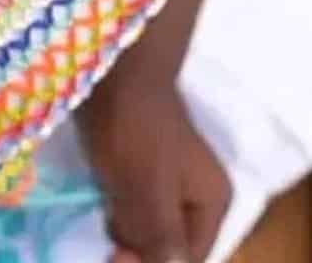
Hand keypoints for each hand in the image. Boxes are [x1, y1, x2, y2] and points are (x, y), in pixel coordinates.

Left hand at [76, 85, 230, 262]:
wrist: (111, 67)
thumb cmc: (134, 130)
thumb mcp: (150, 192)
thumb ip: (162, 240)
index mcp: (211, 202)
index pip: (190, 260)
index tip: (116, 256)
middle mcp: (195, 194)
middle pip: (169, 246)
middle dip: (138, 251)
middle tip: (107, 246)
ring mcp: (166, 178)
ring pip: (147, 228)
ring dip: (124, 235)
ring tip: (103, 222)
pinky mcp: (138, 166)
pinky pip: (131, 205)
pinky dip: (116, 213)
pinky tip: (100, 209)